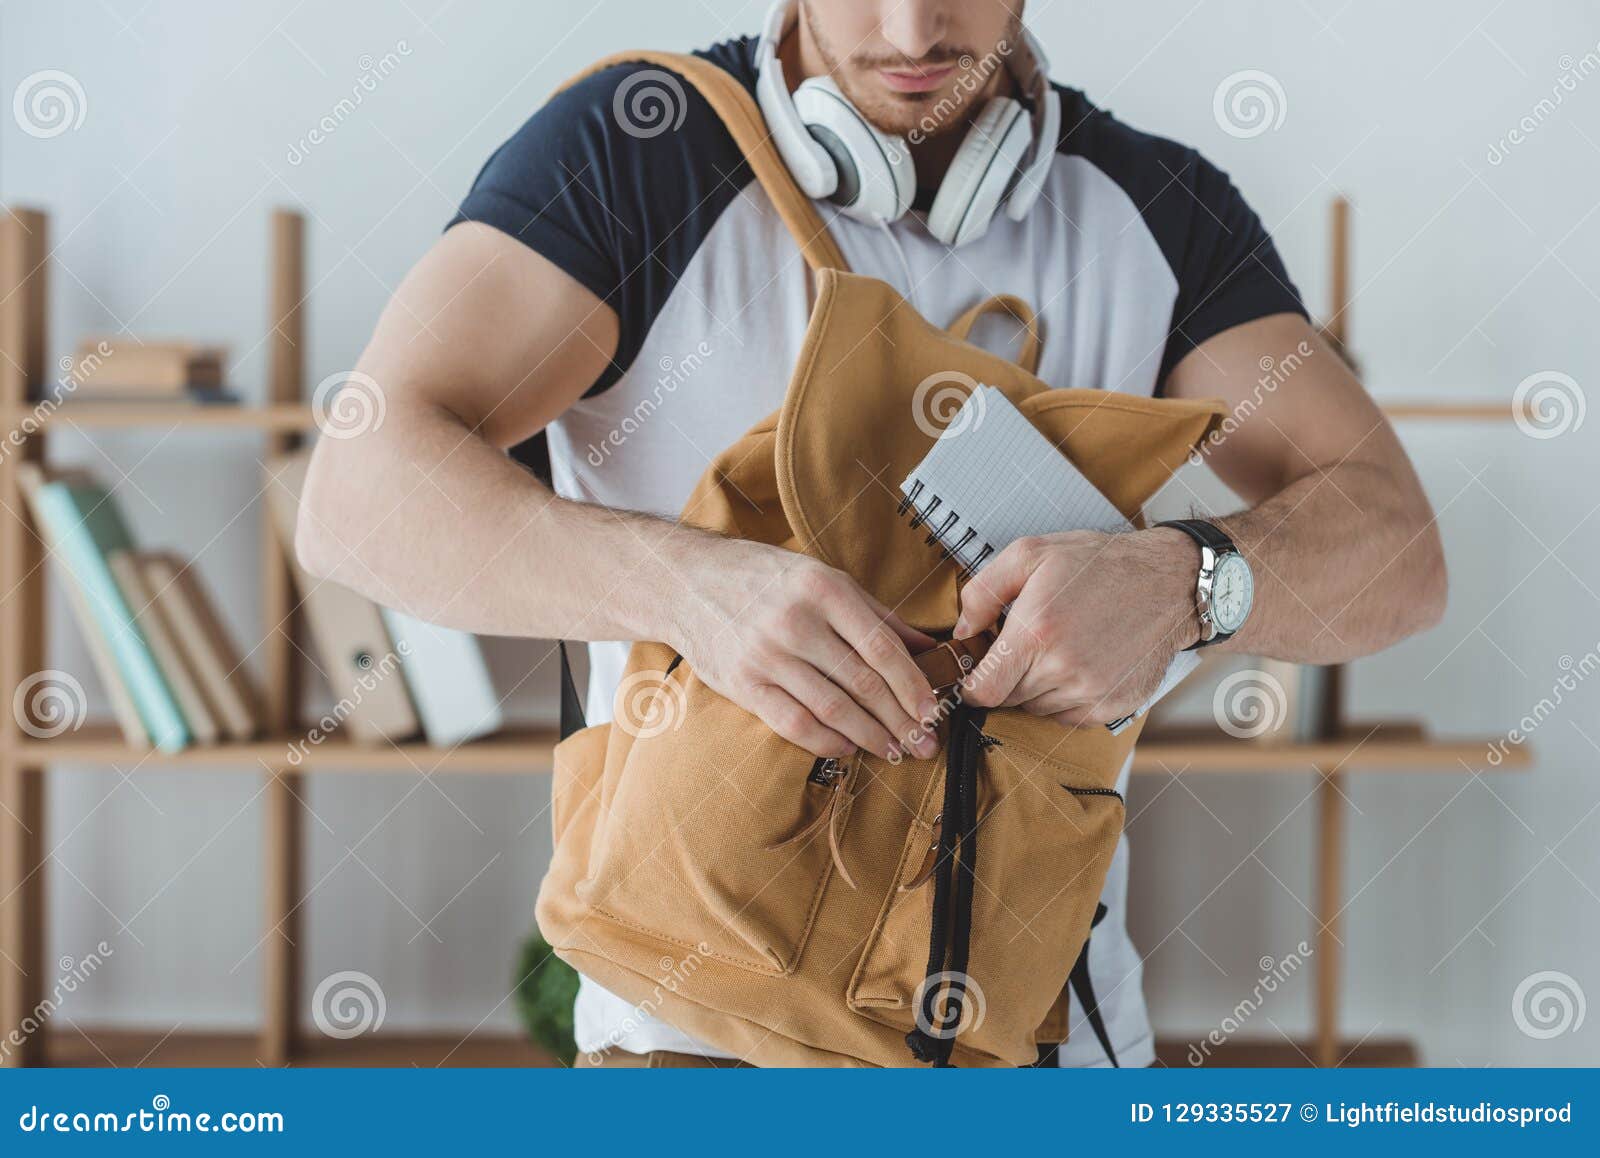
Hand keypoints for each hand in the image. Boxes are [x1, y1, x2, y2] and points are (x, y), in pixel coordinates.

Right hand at [671, 538, 941, 760]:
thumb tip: (926, 646)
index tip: (934, 710)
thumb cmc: (762, 578)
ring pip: (832, 707)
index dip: (913, 684)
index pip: (881, 646)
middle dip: (900, 719)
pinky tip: (848, 747)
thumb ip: (875, 613)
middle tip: (924, 743)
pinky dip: (826, 740)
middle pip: (862, 682)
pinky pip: (793, 722)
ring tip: (894, 750)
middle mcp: (795, 621)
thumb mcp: (821, 578)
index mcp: (822, 588)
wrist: (686, 581)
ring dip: (870, 736)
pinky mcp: (742, 683)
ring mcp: (766, 655)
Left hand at [954, 529, 1199, 725]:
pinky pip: (1068, 716)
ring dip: (1036, 688)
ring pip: (1037, 709)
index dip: (972, 687)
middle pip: (1008, 701)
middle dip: (1007, 678)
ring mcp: (1090, 692)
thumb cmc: (1098, 564)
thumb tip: (963, 631)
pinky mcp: (1111, 706)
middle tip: (1023, 649)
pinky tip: (1078, 664)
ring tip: (1056, 650)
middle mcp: (1063, 669)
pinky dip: (1064, 698)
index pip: (983, 692)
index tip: (976, 675)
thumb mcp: (1031, 554)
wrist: (1168, 582)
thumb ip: (983, 591)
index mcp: (1036, 633)